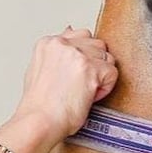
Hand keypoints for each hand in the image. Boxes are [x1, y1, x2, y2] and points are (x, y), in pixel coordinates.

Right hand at [11, 27, 117, 142]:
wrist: (39, 122)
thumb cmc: (39, 105)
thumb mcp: (40, 69)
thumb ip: (57, 50)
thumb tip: (69, 30)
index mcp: (49, 43)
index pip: (82, 35)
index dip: (85, 57)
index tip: (76, 74)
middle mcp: (63, 44)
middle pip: (98, 45)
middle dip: (95, 65)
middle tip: (79, 85)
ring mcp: (77, 55)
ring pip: (107, 58)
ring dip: (101, 77)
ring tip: (83, 92)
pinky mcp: (91, 69)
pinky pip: (112, 73)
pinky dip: (105, 88)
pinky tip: (88, 96)